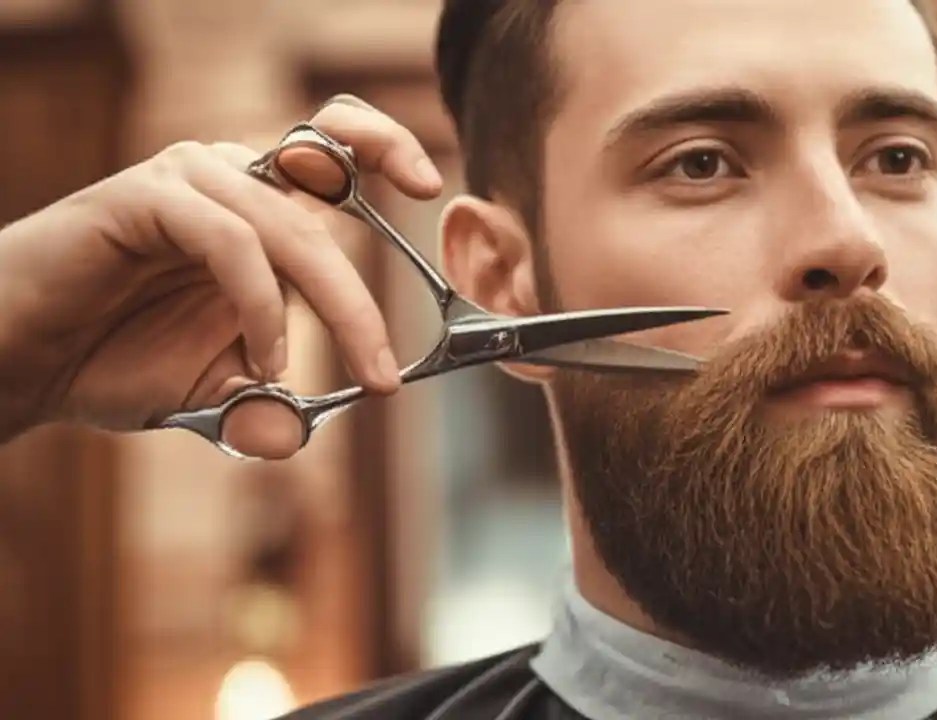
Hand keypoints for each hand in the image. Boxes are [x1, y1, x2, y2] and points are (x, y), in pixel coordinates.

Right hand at [0, 96, 441, 457]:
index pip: (333, 147)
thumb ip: (264, 407)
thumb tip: (294, 435)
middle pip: (328, 189)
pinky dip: (258, 304)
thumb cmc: (113, 359)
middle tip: (384, 375)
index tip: (430, 187)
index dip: (384, 147)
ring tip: (296, 381)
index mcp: (258, 206)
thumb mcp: (212, 393)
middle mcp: (229, 179)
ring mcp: (187, 181)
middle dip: (361, 299)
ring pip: (288, 227)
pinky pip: (230, 241)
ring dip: (319, 311)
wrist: (18, 362)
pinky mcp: (144, 198)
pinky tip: (258, 357)